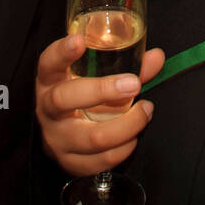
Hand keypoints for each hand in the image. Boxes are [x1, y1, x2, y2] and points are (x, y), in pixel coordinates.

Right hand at [34, 33, 163, 176]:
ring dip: (126, 125)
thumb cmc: (81, 96)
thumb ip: (125, 65)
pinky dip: (123, 149)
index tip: (79, 41)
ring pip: (91, 137)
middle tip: (133, 84)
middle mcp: (47, 108)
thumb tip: (156, 57)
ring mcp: (56, 138)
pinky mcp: (69, 162)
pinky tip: (133, 137)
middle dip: (102, 91)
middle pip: (64, 99)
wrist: (62, 134)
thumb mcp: (93, 76)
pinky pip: (100, 161)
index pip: (49, 62)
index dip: (62, 52)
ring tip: (145, 110)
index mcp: (50, 80)